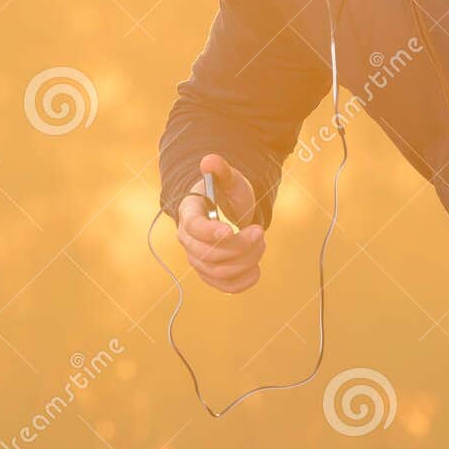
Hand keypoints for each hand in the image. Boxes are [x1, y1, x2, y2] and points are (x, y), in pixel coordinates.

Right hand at [174, 153, 265, 293]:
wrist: (226, 211)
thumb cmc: (224, 193)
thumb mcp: (228, 179)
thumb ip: (220, 170)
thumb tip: (209, 161)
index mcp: (188, 213)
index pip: (194, 227)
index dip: (210, 232)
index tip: (231, 230)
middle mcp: (188, 240)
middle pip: (208, 253)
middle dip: (239, 246)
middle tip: (259, 231)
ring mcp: (198, 260)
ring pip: (219, 272)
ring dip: (246, 261)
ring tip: (260, 243)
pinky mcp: (211, 275)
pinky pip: (224, 287)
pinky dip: (242, 283)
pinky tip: (256, 270)